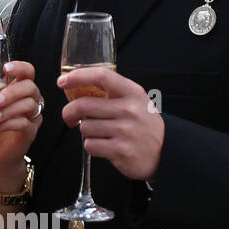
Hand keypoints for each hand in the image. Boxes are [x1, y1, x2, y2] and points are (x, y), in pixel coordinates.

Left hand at [0, 61, 42, 179]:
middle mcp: (30, 100)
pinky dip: (8, 124)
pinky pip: (24, 124)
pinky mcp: (29, 133)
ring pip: (29, 106)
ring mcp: (32, 117)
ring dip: (8, 110)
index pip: (28, 71)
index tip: (5, 68)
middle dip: (12, 93)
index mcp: (19, 89)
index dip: (20, 67)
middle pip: (30, 88)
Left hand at [57, 66, 164, 181]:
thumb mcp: (136, 100)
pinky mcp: (120, 150)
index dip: (78, 76)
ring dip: (86, 131)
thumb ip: (112, 92)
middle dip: (69, 112)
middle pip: (83, 105)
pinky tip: (103, 145)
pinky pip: (90, 145)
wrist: (166, 152)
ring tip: (99, 133)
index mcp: (132, 92)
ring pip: (85, 127)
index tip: (62, 81)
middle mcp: (128, 109)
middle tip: (69, 117)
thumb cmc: (144, 124)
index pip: (101, 76)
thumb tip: (77, 88)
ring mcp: (124, 131)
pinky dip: (91, 146)